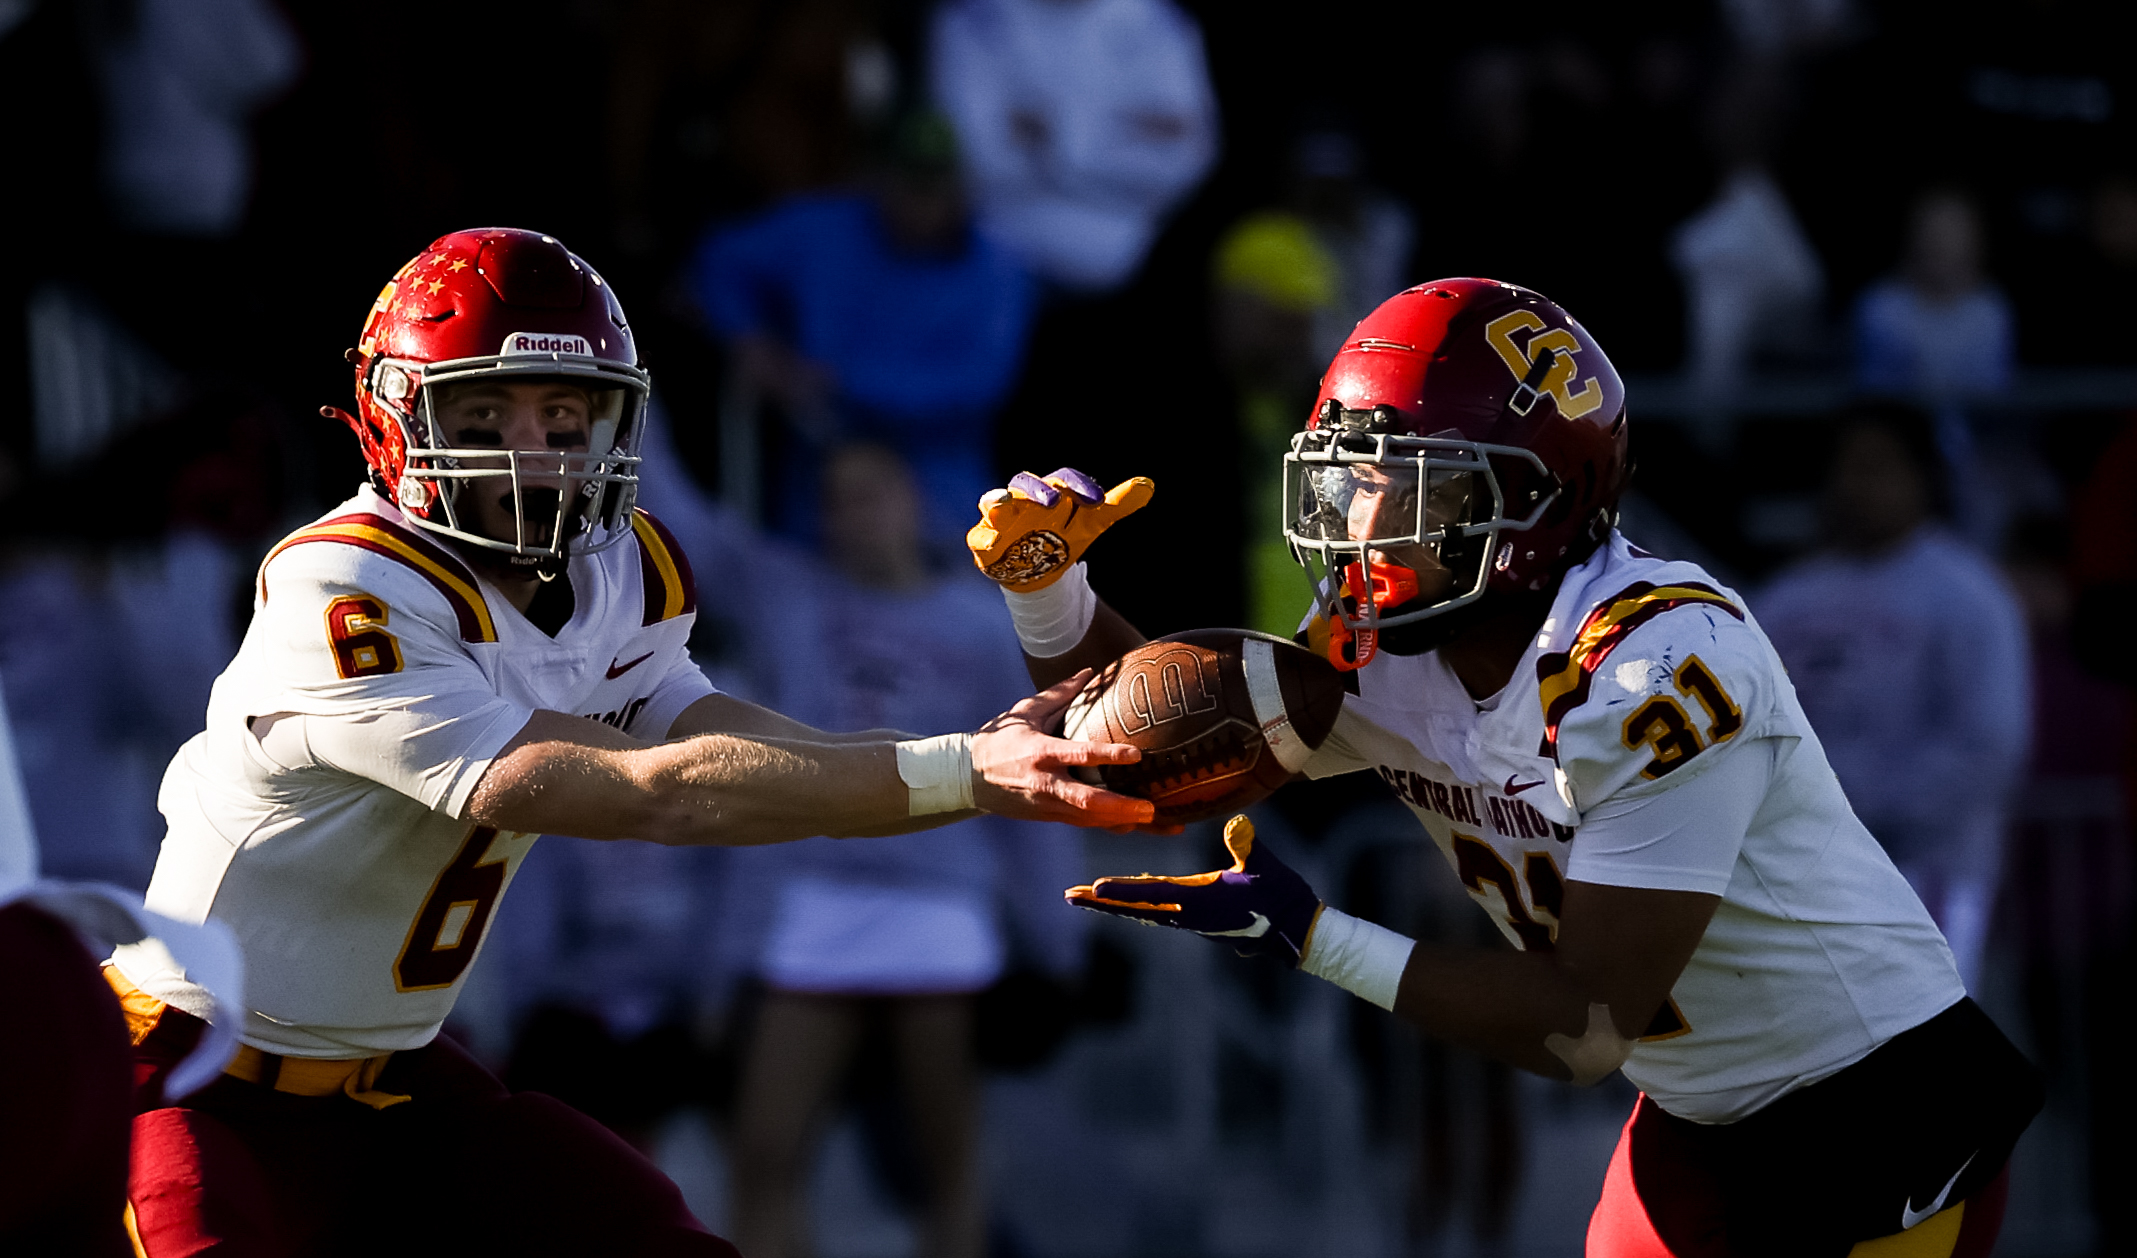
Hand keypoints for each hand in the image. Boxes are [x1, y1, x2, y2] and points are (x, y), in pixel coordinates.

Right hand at [967, 468, 1154, 591]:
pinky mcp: (984, 540)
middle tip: (1053, 501)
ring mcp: (1000, 518)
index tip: (1097, 499)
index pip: (1063, 479)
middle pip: (1027, 483)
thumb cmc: (1063, 537)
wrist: (1038, 569)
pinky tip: (993, 544)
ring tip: (1002, 503)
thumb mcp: (1092, 522)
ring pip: (994, 501)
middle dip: (1039, 490)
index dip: (1078, 485)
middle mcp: (1024, 498)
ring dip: (997, 500)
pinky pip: (979, 536)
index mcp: (1052, 490)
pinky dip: (984, 538)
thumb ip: (1118, 504)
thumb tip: (1149, 485)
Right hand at [970, 672, 1158, 828]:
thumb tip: (1090, 672)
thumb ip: (1060, 694)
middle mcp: (1045, 783)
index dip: (1107, 755)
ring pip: (1091, 819)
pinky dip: (1113, 826)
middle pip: (1087, 800)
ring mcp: (1048, 805)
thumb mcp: (1025, 711)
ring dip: (1125, 822)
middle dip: (1120, 807)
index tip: (1136, 754)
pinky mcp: (1050, 817)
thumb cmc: (999, 738)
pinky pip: (1086, 824)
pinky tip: (1140, 827)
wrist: (966, 778)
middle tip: (1152, 807)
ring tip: (1162, 822)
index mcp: (1040, 752)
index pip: (1078, 755)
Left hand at [1065, 816, 1322, 964]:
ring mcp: (1192, 918)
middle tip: (1069, 895)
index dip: (1122, 890)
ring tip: (1086, 895)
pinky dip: (1139, 900)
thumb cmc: (1281, 896)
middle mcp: (1188, 914)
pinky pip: (1160, 909)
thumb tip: (1238, 823)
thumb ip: (1248, 845)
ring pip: (1144, 909)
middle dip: (1102, 901)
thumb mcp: (1264, 867)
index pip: (1152, 894)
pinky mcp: (1199, 917)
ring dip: (1114, 902)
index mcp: (1198, 902)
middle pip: (1136, 907)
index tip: (1094, 887)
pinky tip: (1128, 892)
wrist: (1295, 928)